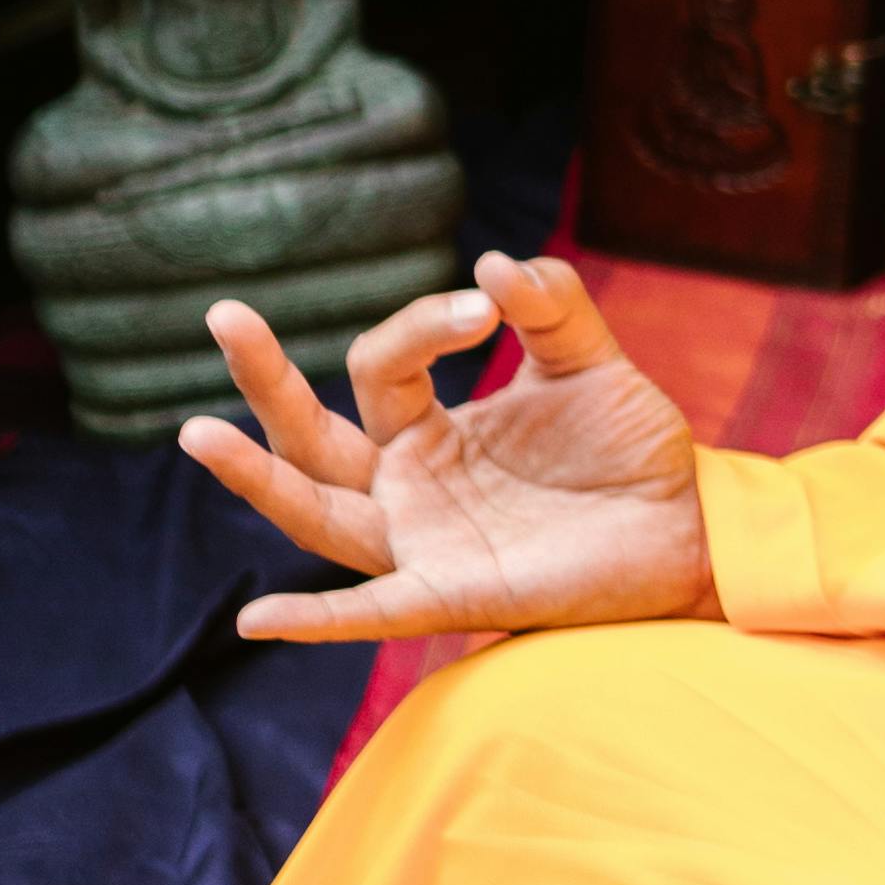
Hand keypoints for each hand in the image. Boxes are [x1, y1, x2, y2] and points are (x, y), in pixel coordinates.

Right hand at [180, 249, 718, 644]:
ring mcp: (422, 542)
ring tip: (196, 432)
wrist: (689, 529)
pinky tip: (257, 618)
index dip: (424, 325)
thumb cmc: (630, 449)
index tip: (485, 308)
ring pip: (318, 514)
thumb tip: (490, 265)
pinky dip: (316, 620)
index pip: (383, 365)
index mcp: (428, 427)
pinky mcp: (454, 594)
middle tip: (224, 312)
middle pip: (312, 434)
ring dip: (258, 480)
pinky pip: (372, 612)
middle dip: (265, 380)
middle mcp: (408, 484)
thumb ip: (549, 303)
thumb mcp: (590, 359)